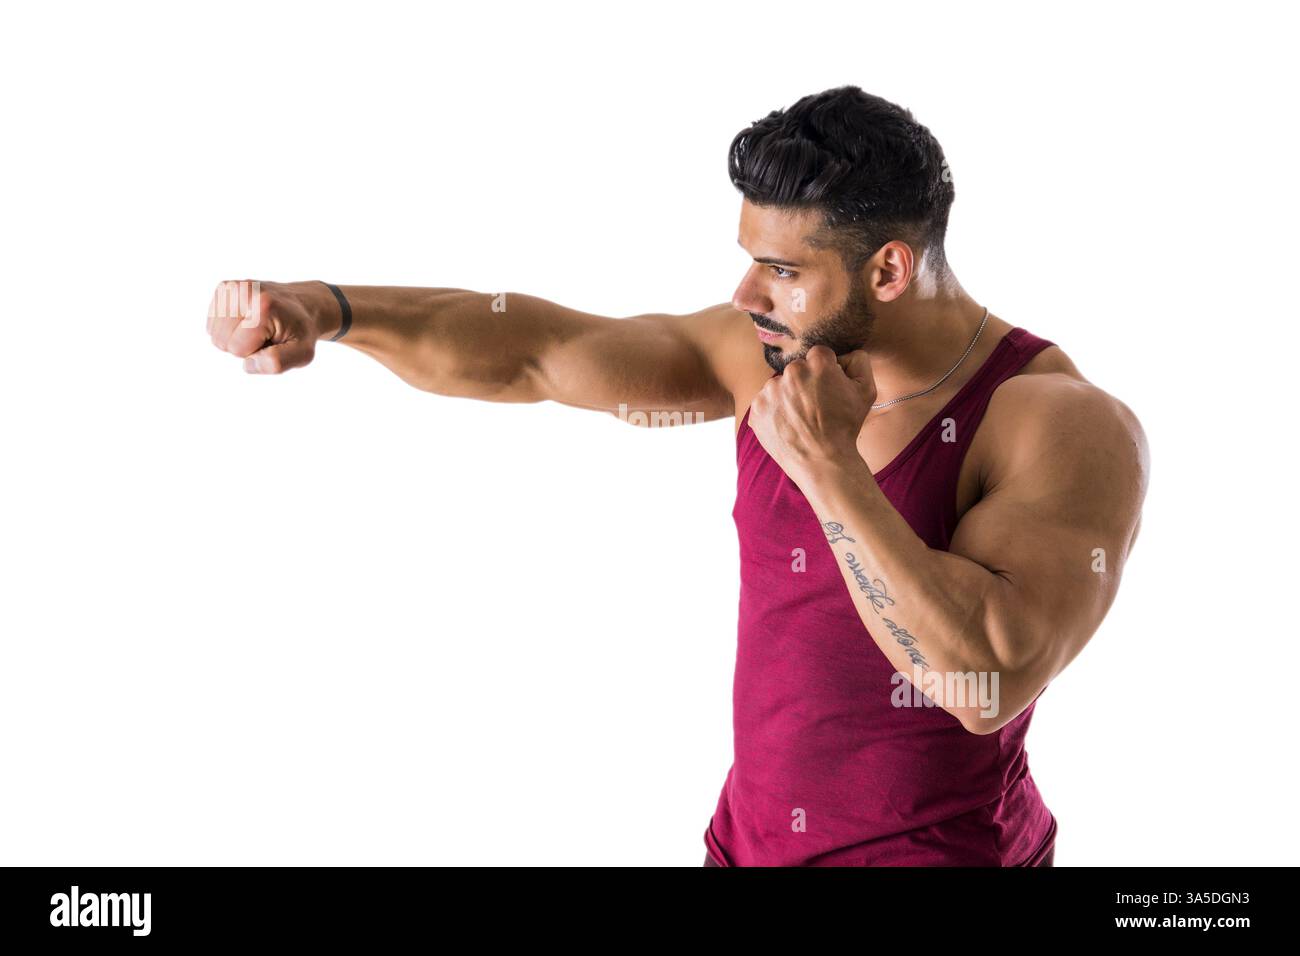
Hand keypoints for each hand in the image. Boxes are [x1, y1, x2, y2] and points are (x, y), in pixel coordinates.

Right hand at [206, 279, 335, 373]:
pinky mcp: (225, 287)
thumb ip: (277, 363)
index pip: (237, 349)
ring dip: (234, 336)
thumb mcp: (302, 354)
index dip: (254, 353)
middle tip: (265, 334)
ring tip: (257, 326)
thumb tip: (248, 364)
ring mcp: (232, 287)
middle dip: (242, 345)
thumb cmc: (301, 332)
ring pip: (213, 333)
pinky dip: (227, 327)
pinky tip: (247, 319)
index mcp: (262, 308)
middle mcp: (243, 291)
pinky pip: (212, 323)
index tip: (272, 340)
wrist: (304, 304)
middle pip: (221, 341)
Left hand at [747, 345, 876, 482]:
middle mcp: (791, 372)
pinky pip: (765, 404)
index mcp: (817, 363)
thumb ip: (859, 362)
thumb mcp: (866, 391)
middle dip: (805, 383)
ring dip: (788, 397)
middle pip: (797, 369)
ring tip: (801, 419)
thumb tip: (845, 354)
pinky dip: (774, 412)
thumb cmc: (846, 427)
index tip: (828, 389)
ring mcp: (770, 392)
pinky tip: (789, 426)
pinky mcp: (757, 410)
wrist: (822, 462)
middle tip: (815, 407)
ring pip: (779, 386)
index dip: (825, 372)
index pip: (818, 355)